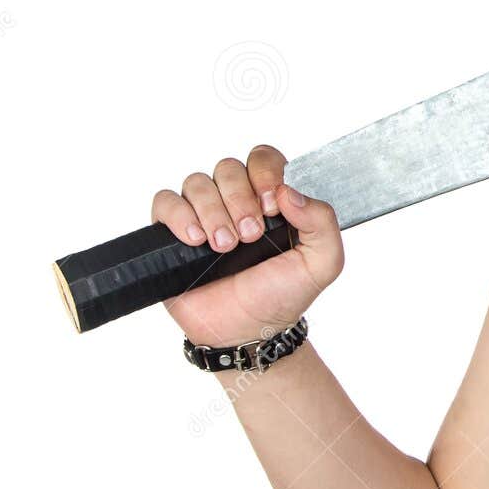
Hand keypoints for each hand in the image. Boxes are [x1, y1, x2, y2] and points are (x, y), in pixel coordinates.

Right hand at [150, 145, 343, 345]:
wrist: (247, 331)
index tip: (271, 206)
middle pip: (228, 167)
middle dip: (240, 199)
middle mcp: (236, 200)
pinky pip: (165, 202)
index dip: (265, 173)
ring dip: (212, 212)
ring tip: (225, 246)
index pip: (264, 158)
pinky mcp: (173, 233)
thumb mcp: (323, 262)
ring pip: (197, 182)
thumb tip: (288, 192)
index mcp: (272, 200)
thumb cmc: (282, 295)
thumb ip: (322, 221)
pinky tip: (196, 241)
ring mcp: (203, 215)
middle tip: (250, 236)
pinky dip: (179, 216)